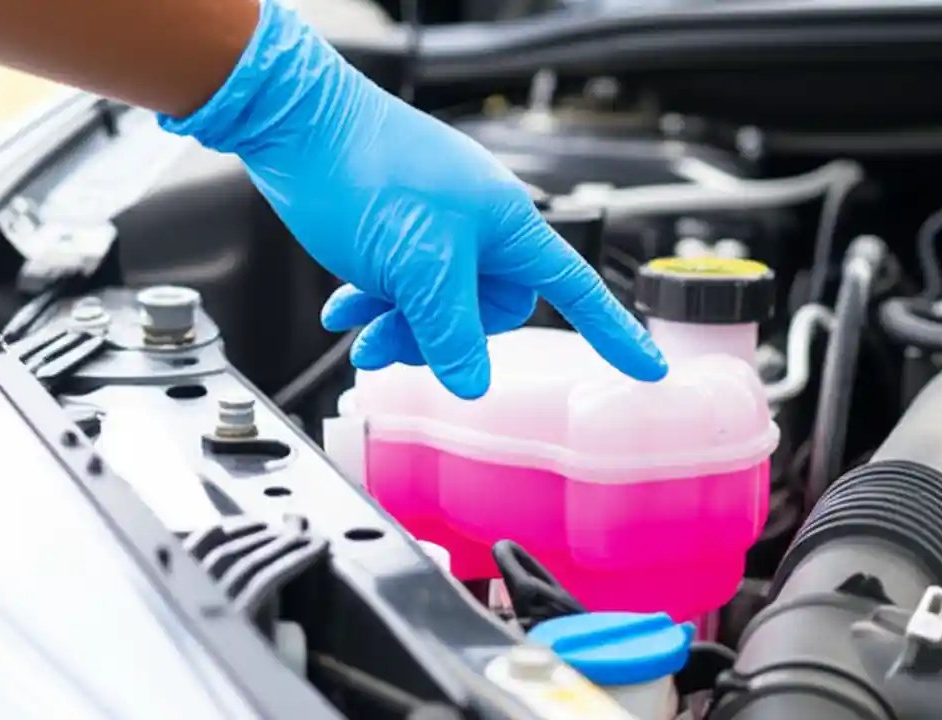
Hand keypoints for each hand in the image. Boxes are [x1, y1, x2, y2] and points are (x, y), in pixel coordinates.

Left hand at [160, 0, 665, 397]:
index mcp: (507, 227)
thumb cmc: (365, 171)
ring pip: (441, 302)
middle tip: (398, 340)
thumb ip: (451, 330)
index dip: (612, 330)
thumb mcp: (418, 266)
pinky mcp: (400, 225)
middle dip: (445, 335)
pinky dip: (376, 302)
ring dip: (402, 325)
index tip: (646, 365)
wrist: (295, 121)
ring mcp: (439, 225)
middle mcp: (480, 226)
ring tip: (362, 335)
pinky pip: (405, 281)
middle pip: (491, 309)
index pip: (573, 288)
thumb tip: (472, 381)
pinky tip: (345, 311)